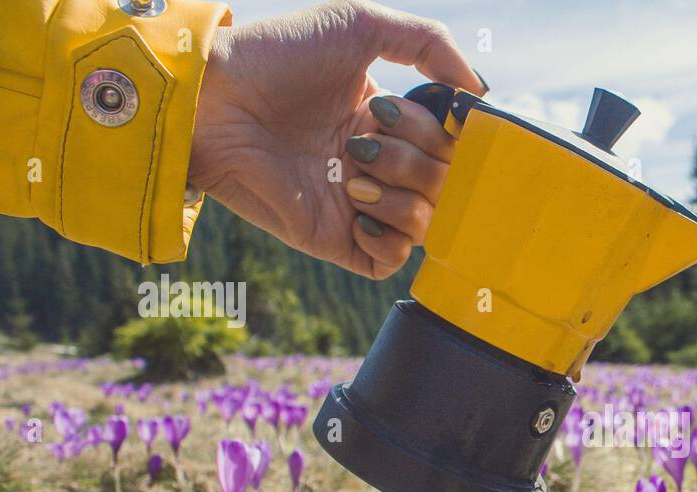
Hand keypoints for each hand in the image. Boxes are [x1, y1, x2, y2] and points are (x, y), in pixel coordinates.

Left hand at [188, 0, 485, 278]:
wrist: (217, 100)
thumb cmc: (279, 56)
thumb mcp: (360, 24)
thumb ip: (429, 42)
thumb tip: (479, 91)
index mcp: (388, 122)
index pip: (451, 142)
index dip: (447, 133)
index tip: (423, 115)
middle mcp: (380, 165)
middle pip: (445, 181)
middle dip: (416, 157)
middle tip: (364, 138)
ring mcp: (360, 205)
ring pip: (426, 221)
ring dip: (401, 193)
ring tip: (352, 171)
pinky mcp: (337, 241)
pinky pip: (391, 262)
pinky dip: (389, 238)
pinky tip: (360, 211)